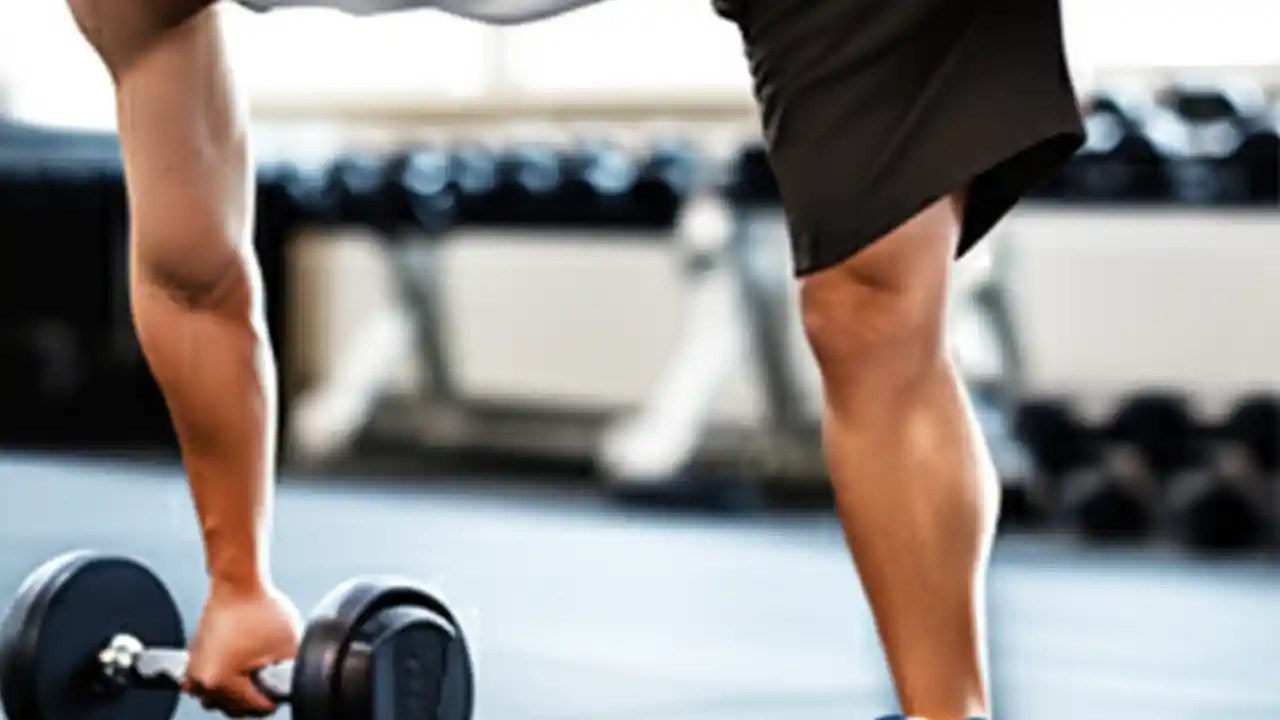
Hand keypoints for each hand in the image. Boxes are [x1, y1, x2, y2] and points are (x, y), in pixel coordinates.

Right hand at [183, 583, 301, 716]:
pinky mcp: (194, 659)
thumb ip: (292, 674)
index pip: (254, 707)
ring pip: (221, 698)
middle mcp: (200, 679)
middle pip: (234, 707)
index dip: (274, 698)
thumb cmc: (258, 606)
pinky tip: (241, 667)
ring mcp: (194, 670)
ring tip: (256, 670)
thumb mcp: (290, 645)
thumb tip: (290, 689)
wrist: (238, 582)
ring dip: (240, 690)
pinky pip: (210, 683)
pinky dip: (225, 680)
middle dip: (256, 695)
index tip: (281, 688)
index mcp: (220, 680)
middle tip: (271, 677)